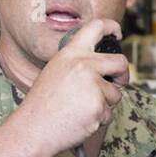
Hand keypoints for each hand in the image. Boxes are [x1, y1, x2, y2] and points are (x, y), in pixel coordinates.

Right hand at [8, 18, 129, 156]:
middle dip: (123, 75)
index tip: (118, 33)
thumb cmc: (42, 104)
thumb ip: (78, 65)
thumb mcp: (55, 72)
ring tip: (80, 108)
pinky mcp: (98, 106)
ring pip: (115, 93)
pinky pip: (109, 113)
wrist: (32, 129)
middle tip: (118, 83)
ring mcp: (92, 85)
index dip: (112, 27)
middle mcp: (83, 65)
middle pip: (120, 62)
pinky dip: (99, 119)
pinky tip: (80, 120)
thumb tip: (103, 65)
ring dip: (104, 103)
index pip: (96, 27)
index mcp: (70, 54)